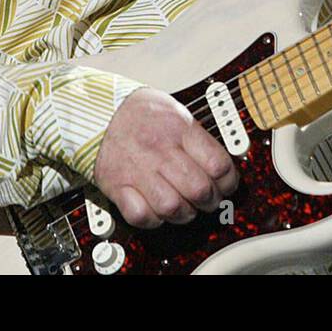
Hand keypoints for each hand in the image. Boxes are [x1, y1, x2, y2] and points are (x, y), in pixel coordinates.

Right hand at [93, 87, 239, 227]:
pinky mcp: (117, 185)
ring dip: (185, 214)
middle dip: (211, 201)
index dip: (229, 181)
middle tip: (209, 199)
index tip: (227, 185)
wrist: (102, 110)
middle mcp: (160, 150)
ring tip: (186, 208)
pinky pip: (141, 215)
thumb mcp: (178, 112)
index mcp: (180, 129)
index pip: (218, 164)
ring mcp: (138, 169)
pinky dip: (153, 219)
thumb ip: (199, 138)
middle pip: (199, 190)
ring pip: (172, 207)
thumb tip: (223, 165)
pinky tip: (158, 211)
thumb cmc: (143, 112)